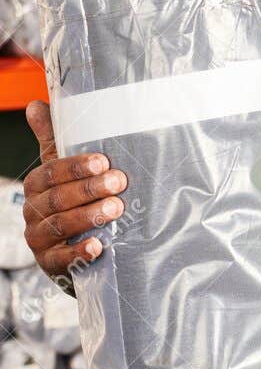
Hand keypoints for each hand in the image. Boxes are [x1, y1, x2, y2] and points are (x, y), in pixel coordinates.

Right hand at [22, 101, 127, 277]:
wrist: (75, 247)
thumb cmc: (73, 202)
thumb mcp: (64, 171)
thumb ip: (53, 140)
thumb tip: (35, 104)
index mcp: (36, 185)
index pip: (50, 172)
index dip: (76, 167)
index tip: (104, 161)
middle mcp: (33, 211)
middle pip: (57, 199)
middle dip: (89, 189)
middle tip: (119, 182)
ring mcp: (39, 239)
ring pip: (59, 225)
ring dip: (88, 216)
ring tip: (116, 208)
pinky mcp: (50, 264)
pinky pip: (61, 259)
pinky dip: (79, 252)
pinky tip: (97, 246)